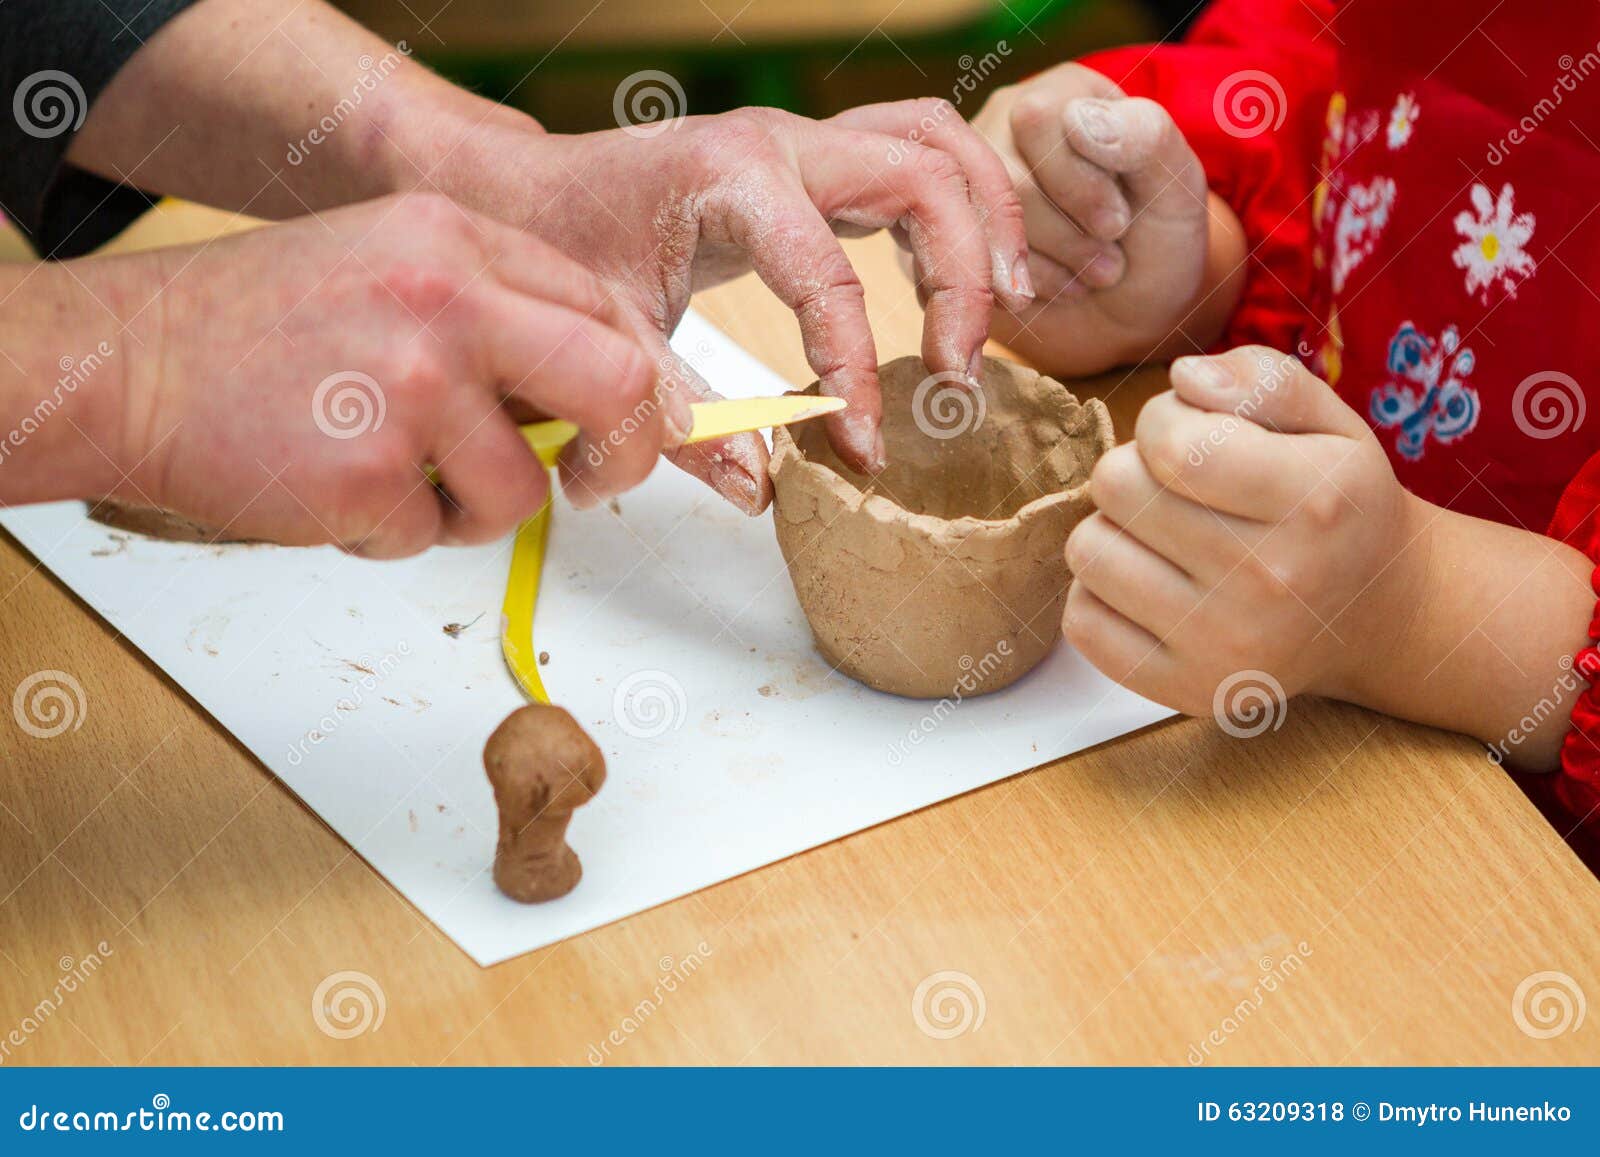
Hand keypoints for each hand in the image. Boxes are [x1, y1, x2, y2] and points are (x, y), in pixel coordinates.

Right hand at [105, 193, 678, 556]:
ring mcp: (412, 390)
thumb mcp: (385, 261)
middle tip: (596, 482)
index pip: (601, 311)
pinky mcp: (372, 474)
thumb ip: (489, 305)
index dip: (628, 382)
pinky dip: (393, 532)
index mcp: (456, 243)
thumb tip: (594, 386)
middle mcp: (447, 304)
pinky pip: (434, 536)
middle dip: (623, 452)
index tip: (622, 425)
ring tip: (395, 477)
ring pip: (523, 492)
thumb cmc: (254, 324)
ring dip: (470, 510)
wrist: (132, 364)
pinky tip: (336, 488)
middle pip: (616, 386)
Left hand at [437, 104, 1031, 510]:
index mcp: (728, 177)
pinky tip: (975, 271)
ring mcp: (802, 137)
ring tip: (1009, 307)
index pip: (830, 280)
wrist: (526, 186)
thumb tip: (760, 489)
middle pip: (924, 180)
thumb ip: (682, 416)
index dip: (857, 374)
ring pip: (938, 144)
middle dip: (961, 281)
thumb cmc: (560, 248)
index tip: (862, 448)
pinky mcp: (814, 156)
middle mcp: (779, 140)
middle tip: (957, 375)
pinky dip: (965, 201)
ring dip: (988, 221)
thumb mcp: (611, 338)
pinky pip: (919, 151)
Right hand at [969, 63, 1242, 376]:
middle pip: (1006, 182)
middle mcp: (1001, 128)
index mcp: (1060, 95)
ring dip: (1047, 269)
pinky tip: (1052, 290)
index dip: (1079, 183)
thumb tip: (1078, 116)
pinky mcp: (952, 239)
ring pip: (981, 228)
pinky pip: (964, 268)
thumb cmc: (1157, 240)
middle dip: (1068, 236)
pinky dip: (1017, 292)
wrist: (1130, 311)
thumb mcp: (1175, 185)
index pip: (1037, 120)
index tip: (1121, 222)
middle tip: (1110, 263)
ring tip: (1089, 277)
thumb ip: (1144, 137)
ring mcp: (966, 185)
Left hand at [1062, 347, 1421, 716]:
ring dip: (1113, 530)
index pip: (1170, 444)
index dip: (1160, 422)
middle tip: (1178, 489)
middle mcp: (1270, 580)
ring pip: (1087, 551)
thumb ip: (1261, 381)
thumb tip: (1184, 378)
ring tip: (1164, 535)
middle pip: (1116, 488)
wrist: (1375, 615)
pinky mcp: (1187, 690)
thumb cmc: (1337, 505)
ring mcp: (1225, 645)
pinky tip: (1150, 583)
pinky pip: (1082, 622)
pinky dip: (1101, 593)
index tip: (1189, 434)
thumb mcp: (1331, 424)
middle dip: (1135, 471)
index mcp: (1313, 500)